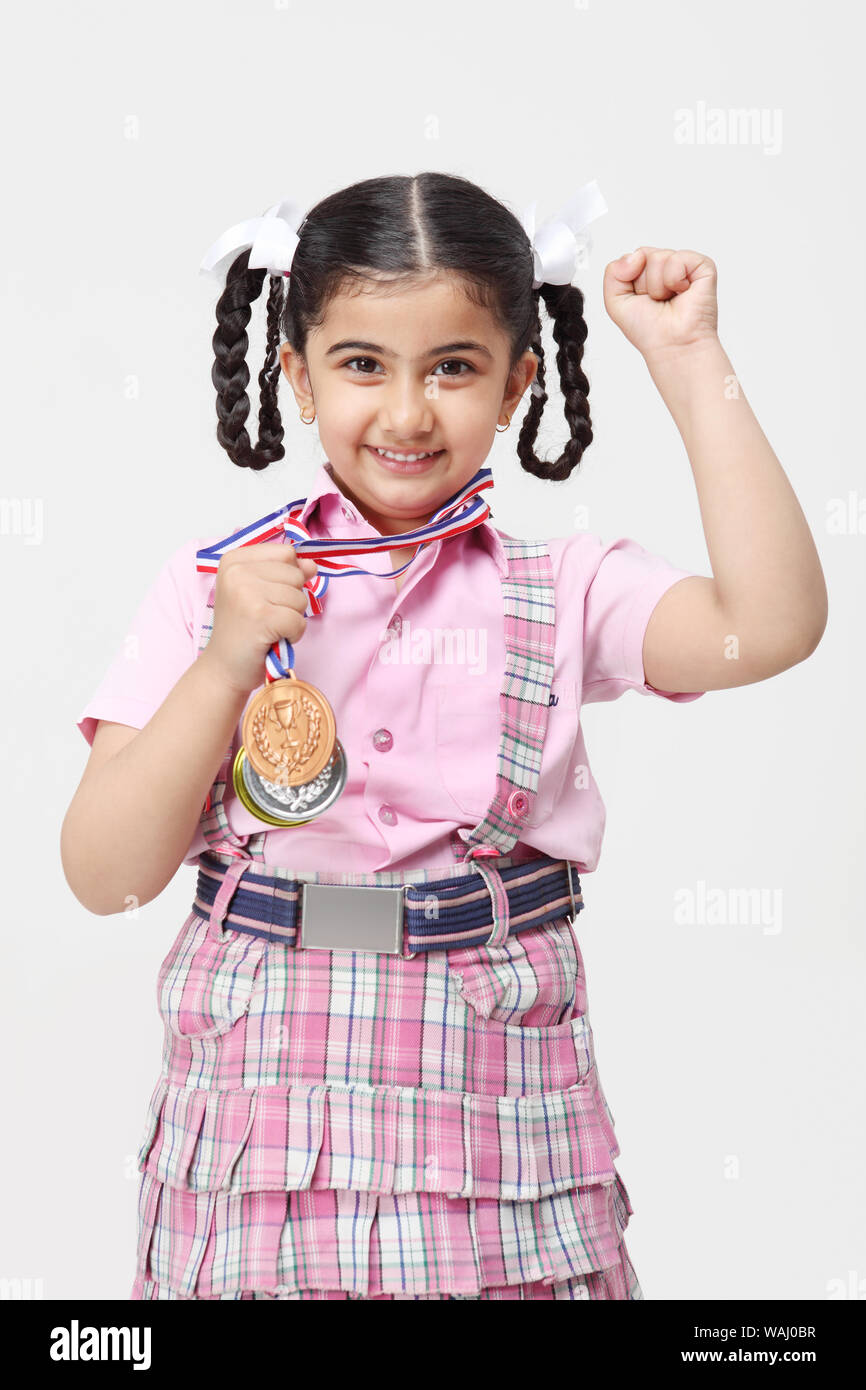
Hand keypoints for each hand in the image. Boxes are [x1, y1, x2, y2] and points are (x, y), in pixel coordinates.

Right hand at [200, 541, 319, 695]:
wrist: (224, 667)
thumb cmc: (244, 629)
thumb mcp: (260, 591)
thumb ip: (286, 572)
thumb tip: (311, 565)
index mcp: (235, 559)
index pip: (287, 552)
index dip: (287, 577)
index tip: (265, 596)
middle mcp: (237, 571)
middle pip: (296, 574)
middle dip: (291, 600)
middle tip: (266, 616)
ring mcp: (246, 593)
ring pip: (300, 598)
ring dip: (292, 618)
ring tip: (268, 628)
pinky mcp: (260, 616)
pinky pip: (299, 620)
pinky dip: (293, 634)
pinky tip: (273, 639)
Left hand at [602, 246, 718, 362]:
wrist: (672, 345)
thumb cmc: (649, 330)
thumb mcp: (615, 302)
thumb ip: (613, 272)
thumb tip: (635, 255)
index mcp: (646, 274)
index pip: (632, 257)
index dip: (630, 280)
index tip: (640, 300)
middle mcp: (665, 268)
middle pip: (643, 254)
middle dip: (643, 283)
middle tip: (656, 301)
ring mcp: (684, 266)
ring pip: (659, 256)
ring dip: (658, 285)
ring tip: (668, 300)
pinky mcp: (702, 266)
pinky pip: (679, 258)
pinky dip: (674, 279)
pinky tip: (681, 292)